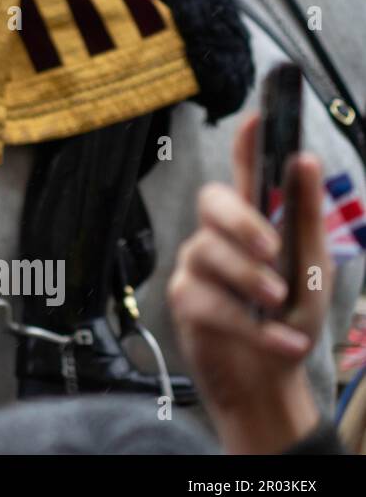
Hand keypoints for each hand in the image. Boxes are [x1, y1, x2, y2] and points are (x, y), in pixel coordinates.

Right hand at [167, 114, 331, 453]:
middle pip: (212, 203)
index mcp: (254, 222)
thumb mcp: (312, 268)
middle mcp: (220, 236)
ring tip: (279, 305)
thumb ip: (306, 217)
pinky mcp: (185, 301)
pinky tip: (281, 341)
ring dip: (250, 281)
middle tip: (271, 249)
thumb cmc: (289, 319)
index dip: (247, 140)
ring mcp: (197, 266)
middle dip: (241, 222)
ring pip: (210, 254)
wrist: (267, 382)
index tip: (258, 114)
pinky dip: (252, 326)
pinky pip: (209, 301)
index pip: (244, 169)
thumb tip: (303, 159)